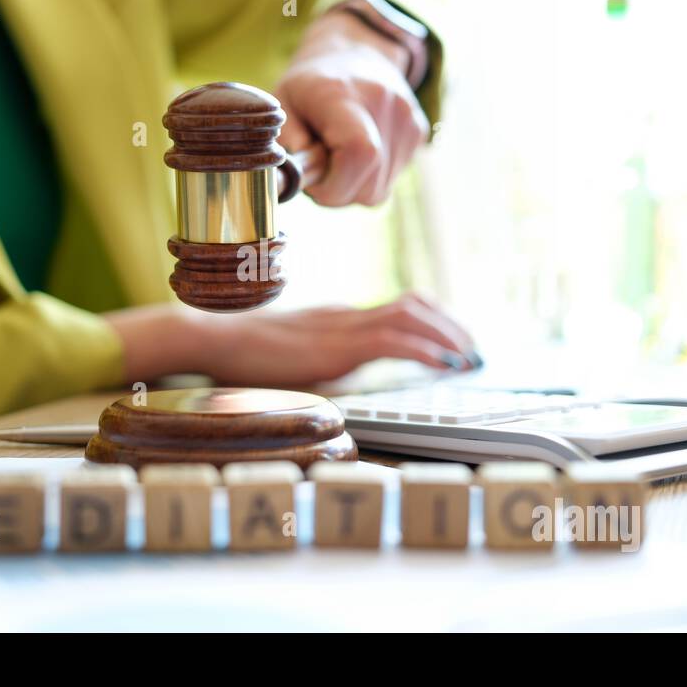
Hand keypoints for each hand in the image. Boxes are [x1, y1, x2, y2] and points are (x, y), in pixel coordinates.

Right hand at [105, 294, 476, 386]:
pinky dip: (426, 351)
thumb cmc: (240, 356)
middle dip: (451, 328)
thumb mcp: (291, 361)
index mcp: (337, 319)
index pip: (398, 309)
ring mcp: (341, 326)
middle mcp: (345, 315)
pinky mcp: (335, 344)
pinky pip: (393, 341)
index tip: (455, 343)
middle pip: (414, 307)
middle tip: (474, 351)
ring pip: (411, 318)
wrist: (211, 338)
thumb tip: (339, 378)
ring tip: (468, 357)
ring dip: (446, 337)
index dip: (434, 322)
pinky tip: (445, 365)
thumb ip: (319, 365)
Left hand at [275, 11, 428, 207]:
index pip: (358, 154)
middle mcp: (384, 103)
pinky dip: (369, 177)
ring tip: (337, 156)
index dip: (333, 186)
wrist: (354, 51)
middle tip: (320, 168)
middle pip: (370, 185)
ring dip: (353, 186)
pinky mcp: (419, 132)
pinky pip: (390, 180)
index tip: (312, 179)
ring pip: (379, 190)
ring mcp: (408, 119)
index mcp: (343, 94)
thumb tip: (295, 184)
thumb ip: (286, 147)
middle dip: (338, 191)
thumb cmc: (309, 86)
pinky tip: (356, 152)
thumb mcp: (282, 107)